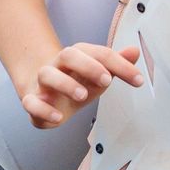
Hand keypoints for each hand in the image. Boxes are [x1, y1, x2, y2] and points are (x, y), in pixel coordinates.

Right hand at [21, 44, 143, 129]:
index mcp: (80, 54)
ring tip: (83, 96)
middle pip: (69, 55)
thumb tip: (135, 51)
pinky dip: (43, 110)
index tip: (138, 80)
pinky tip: (59, 118)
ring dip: (65, 84)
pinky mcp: (31, 100)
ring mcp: (43, 81)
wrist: (42, 90)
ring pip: (47, 75)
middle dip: (89, 66)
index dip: (121, 66)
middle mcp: (59, 64)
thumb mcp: (100, 73)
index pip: (101, 54)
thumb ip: (117, 63)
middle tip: (106, 81)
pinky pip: (30, 102)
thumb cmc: (76, 81)